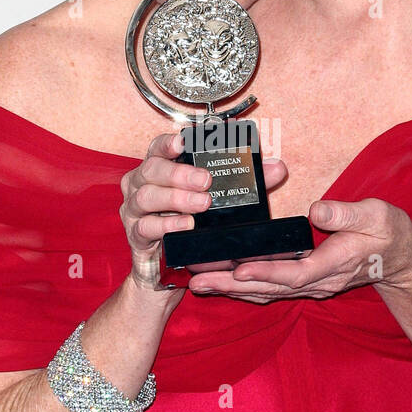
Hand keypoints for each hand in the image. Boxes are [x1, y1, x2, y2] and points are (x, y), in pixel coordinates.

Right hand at [119, 130, 288, 290]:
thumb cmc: (191, 228)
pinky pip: (146, 226)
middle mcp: (141, 184)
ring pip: (147, 196)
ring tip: (202, 204)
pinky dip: (167, 224)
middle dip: (180, 173)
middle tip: (207, 181)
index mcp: (159, 169)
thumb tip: (277, 169)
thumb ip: (245, 184)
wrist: (169, 270)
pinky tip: (185, 225)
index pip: (159, 147)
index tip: (185, 141)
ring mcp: (134, 210)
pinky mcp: (135, 235)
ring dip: (176, 198)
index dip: (169, 142)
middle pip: (152, 169)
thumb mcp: (219, 203)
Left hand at [187, 197, 411, 303]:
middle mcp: (319, 281)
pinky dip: (244, 288)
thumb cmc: (389, 233)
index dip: (266, 273)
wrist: (401, 260)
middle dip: (232, 285)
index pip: (295, 273)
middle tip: (197, 280)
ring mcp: (312, 286)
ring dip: (231, 290)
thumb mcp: (376, 215)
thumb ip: (346, 214)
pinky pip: (271, 290)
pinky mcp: (306, 283)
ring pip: (266, 293)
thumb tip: (316, 210)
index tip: (239, 269)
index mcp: (334, 264)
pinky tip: (222, 283)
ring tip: (198, 282)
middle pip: (270, 288)